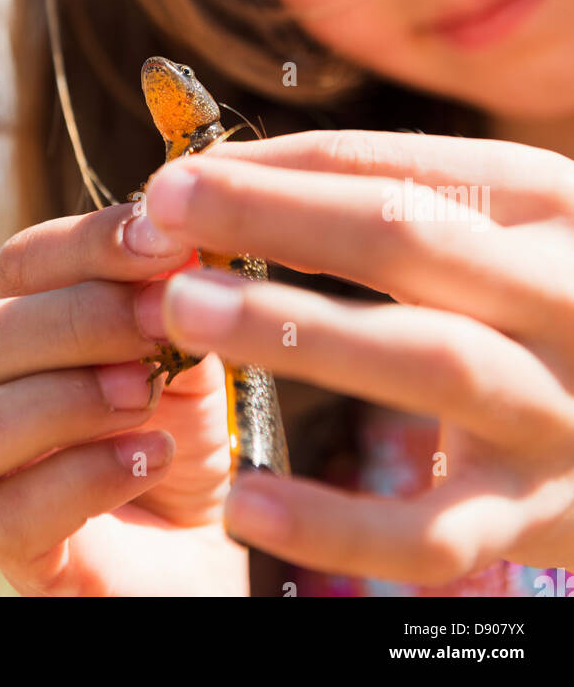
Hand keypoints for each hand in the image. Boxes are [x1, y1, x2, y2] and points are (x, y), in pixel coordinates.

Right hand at [0, 199, 249, 596]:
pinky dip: (82, 478)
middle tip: (158, 324)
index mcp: (5, 324)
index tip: (167, 240)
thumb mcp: (183, 345)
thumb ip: (168, 292)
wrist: (207, 542)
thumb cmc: (179, 427)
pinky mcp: (8, 559)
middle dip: (66, 323)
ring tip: (141, 395)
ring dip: (53, 403)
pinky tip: (151, 456)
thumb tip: (172, 229)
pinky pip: (2, 520)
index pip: (17, 263)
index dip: (88, 244)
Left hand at [143, 129, 573, 584]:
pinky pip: (433, 530)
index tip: (174, 178)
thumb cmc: (545, 294)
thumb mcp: (501, 222)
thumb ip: (386, 191)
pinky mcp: (537, 512)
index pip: (393, 167)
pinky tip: (246, 501)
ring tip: (187, 314)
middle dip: (277, 219)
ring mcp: (555, 404)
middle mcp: (561, 291)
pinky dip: (337, 523)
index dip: (275, 170)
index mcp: (545, 201)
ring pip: (427, 361)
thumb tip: (225, 175)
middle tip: (163, 215)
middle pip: (408, 238)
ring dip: (298, 331)